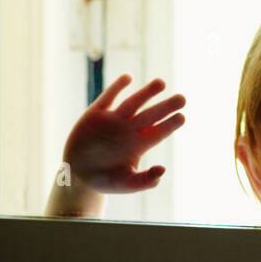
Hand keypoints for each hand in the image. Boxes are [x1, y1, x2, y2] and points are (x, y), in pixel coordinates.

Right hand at [61, 75, 186, 193]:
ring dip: (147, 93)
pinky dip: (116, 87)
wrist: (77, 174)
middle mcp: (129, 129)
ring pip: (133, 103)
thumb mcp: (125, 184)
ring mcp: (113, 120)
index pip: (158, 132)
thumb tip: (162, 171)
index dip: (170, 124)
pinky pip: (108, 98)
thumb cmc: (105, 180)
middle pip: (151, 114)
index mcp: (139, 145)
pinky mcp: (95, 114)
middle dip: (166, 106)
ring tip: (162, 83)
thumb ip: (144, 181)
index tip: (182, 117)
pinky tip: (128, 77)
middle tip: (182, 98)